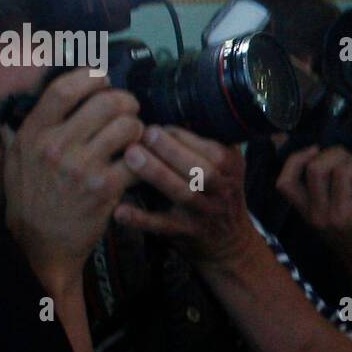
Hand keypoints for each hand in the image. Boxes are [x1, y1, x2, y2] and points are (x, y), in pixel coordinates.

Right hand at [2, 71, 142, 293]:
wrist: (41, 246)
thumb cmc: (29, 203)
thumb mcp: (14, 163)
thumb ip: (17, 134)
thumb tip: (11, 112)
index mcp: (33, 134)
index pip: (64, 88)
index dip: (91, 76)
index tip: (103, 78)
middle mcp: (56, 146)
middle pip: (106, 101)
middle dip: (126, 101)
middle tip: (130, 110)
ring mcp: (82, 167)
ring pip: (127, 127)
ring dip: (138, 130)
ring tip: (134, 139)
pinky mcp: (105, 188)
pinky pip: (138, 160)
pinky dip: (146, 160)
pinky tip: (140, 163)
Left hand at [111, 125, 255, 268]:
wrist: (230, 243)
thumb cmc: (217, 194)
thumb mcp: (225, 167)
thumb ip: (204, 144)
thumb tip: (169, 107)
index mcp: (232, 167)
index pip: (211, 148)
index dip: (181, 135)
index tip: (154, 125)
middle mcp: (223, 190)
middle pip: (202, 169)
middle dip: (172, 150)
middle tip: (144, 133)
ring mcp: (206, 213)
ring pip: (184, 193)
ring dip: (157, 174)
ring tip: (130, 156)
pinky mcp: (188, 234)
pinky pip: (163, 227)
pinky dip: (142, 219)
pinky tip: (120, 210)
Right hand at [276, 145, 351, 298]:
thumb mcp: (332, 225)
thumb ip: (327, 200)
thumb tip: (336, 161)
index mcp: (309, 216)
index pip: (284, 184)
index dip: (296, 159)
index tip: (316, 150)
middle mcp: (321, 217)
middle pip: (315, 168)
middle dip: (339, 154)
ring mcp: (342, 219)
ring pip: (343, 170)